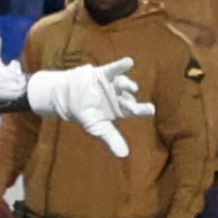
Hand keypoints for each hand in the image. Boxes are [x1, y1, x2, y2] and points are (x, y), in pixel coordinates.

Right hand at [22, 58, 153, 158]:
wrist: (66, 97)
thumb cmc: (84, 112)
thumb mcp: (98, 127)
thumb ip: (112, 138)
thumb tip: (124, 155)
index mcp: (119, 109)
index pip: (134, 110)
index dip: (143, 109)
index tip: (151, 109)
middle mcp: (118, 95)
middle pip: (128, 97)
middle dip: (133, 101)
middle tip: (138, 105)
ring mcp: (111, 84)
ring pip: (122, 84)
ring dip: (127, 85)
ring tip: (132, 87)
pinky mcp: (102, 74)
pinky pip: (113, 69)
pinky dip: (120, 66)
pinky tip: (129, 62)